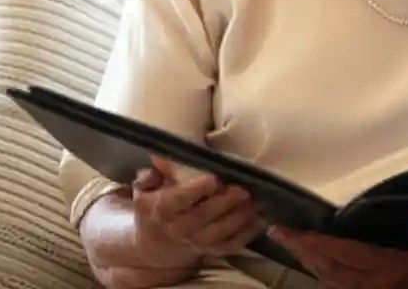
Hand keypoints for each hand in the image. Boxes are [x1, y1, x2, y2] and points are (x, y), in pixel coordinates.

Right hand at [131, 156, 263, 267]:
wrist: (154, 247)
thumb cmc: (155, 209)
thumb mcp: (146, 190)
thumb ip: (152, 174)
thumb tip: (159, 156)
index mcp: (163, 208)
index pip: (180, 198)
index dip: (197, 189)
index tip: (213, 178)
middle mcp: (180, 227)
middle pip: (206, 214)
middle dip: (226, 201)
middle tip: (243, 188)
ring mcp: (198, 242)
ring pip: (222, 230)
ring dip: (241, 215)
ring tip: (256, 199)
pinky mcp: (213, 251)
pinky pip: (233, 243)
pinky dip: (249, 231)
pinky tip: (260, 217)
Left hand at [267, 214, 407, 288]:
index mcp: (390, 270)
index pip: (347, 254)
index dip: (320, 243)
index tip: (296, 232)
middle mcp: (373, 286)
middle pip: (329, 269)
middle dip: (303, 251)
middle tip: (278, 233)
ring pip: (330, 282)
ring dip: (309, 263)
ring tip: (291, 245)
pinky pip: (339, 288)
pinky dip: (324, 277)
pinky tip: (316, 268)